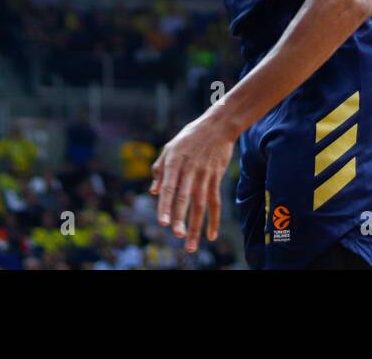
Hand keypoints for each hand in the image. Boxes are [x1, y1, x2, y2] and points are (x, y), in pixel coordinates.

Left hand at [149, 115, 235, 252]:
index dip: (166, 206)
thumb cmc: (189, 137)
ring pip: (200, 204)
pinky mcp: (216, 177)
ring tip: (190, 244)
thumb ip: (160, 169)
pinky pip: (215, 202)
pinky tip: (211, 235)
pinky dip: (214, 219)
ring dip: (196, 225)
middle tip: (176, 235)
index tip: (163, 223)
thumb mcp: (170, 148)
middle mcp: (189, 170)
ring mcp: (204, 174)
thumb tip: (154, 192)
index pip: (169, 188)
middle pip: (185, 197)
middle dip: (180, 218)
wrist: (217, 126)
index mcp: (174, 162)